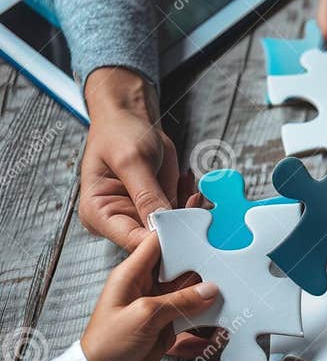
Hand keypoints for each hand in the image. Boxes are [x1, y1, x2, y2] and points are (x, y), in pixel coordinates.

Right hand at [80, 68, 178, 251]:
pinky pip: (182, 214)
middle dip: (180, 223)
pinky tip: (186, 180)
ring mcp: (141, 216)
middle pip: (155, 240)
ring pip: (174, 229)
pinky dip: (190, 200)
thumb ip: (146, 195)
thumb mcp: (131, 160)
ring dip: (188, 209)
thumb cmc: (119, 133)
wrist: (130, 119)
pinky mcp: (160, 208)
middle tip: (193, 200)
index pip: (131, 241)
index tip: (182, 228)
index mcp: (99, 213)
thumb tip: (162, 225)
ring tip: (185, 181)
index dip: (160, 240)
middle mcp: (119, 220)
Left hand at [80, 233, 218, 360]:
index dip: (179, 235)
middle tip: (227, 261)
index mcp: (131, 274)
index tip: (205, 232)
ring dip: (207, 292)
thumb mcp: (144, 316)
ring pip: (189, 290)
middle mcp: (146, 285)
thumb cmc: (108, 345)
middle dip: (202, 264)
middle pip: (179, 266)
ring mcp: (158, 304)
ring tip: (231, 288)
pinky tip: (222, 313)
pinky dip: (206, 313)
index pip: (157, 244)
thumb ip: (180, 301)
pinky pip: (192, 311)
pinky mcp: (167, 322)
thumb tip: (210, 289)